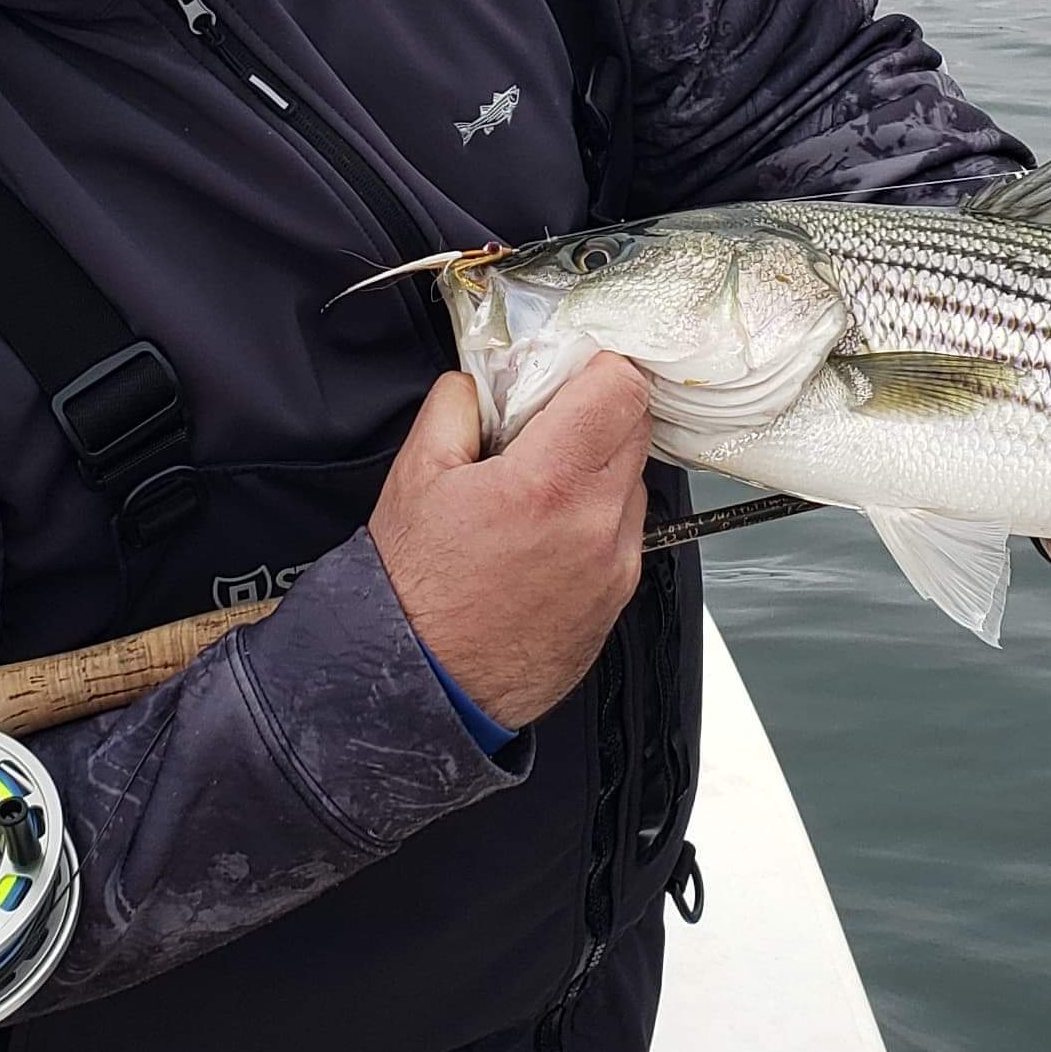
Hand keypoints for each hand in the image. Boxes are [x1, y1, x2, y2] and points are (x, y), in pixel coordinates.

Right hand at [368, 358, 650, 731]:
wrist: (425, 685)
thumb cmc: (414, 593)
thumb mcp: (415, 477)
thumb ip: (455, 407)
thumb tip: (481, 380)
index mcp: (548, 484)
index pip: (621, 389)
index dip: (600, 366)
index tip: (574, 369)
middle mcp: (596, 525)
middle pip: (636, 428)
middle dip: (598, 412)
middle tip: (547, 424)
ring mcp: (615, 566)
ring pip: (635, 481)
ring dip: (600, 467)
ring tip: (539, 489)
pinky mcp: (618, 597)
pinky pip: (628, 532)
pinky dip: (598, 517)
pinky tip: (546, 532)